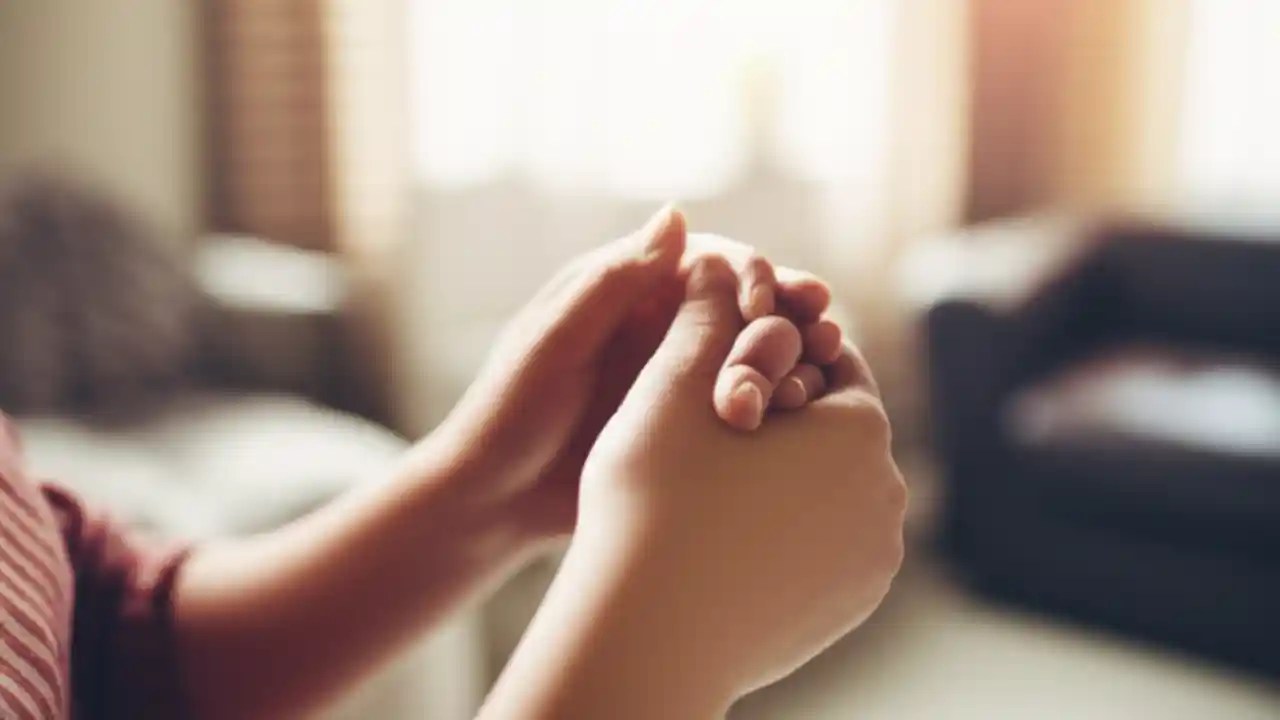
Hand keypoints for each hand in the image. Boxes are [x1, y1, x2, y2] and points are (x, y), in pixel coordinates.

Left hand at [416, 207, 841, 538]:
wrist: (493, 500)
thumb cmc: (509, 412)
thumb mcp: (554, 342)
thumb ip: (612, 284)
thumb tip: (679, 215)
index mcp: (627, 289)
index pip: (706, 261)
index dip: (748, 272)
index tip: (771, 302)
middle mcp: (660, 323)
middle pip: (741, 300)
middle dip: (787, 308)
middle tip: (824, 327)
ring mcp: (678, 373)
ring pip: (751, 349)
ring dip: (792, 351)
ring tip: (828, 364)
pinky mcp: (688, 421)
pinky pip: (744, 400)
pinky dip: (778, 399)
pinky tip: (806, 413)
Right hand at [486, 256, 905, 716]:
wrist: (643, 636)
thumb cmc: (652, 503)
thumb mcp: (673, 386)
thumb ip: (708, 311)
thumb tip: (718, 261)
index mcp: (861, 429)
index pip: (830, 360)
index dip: (776, 350)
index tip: (730, 360)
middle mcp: (886, 495)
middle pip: (833, 425)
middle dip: (785, 413)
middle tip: (716, 416)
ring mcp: (872, 560)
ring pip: (829, 487)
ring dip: (785, 472)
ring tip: (717, 475)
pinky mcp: (849, 607)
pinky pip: (823, 544)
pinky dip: (787, 529)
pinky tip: (728, 531)